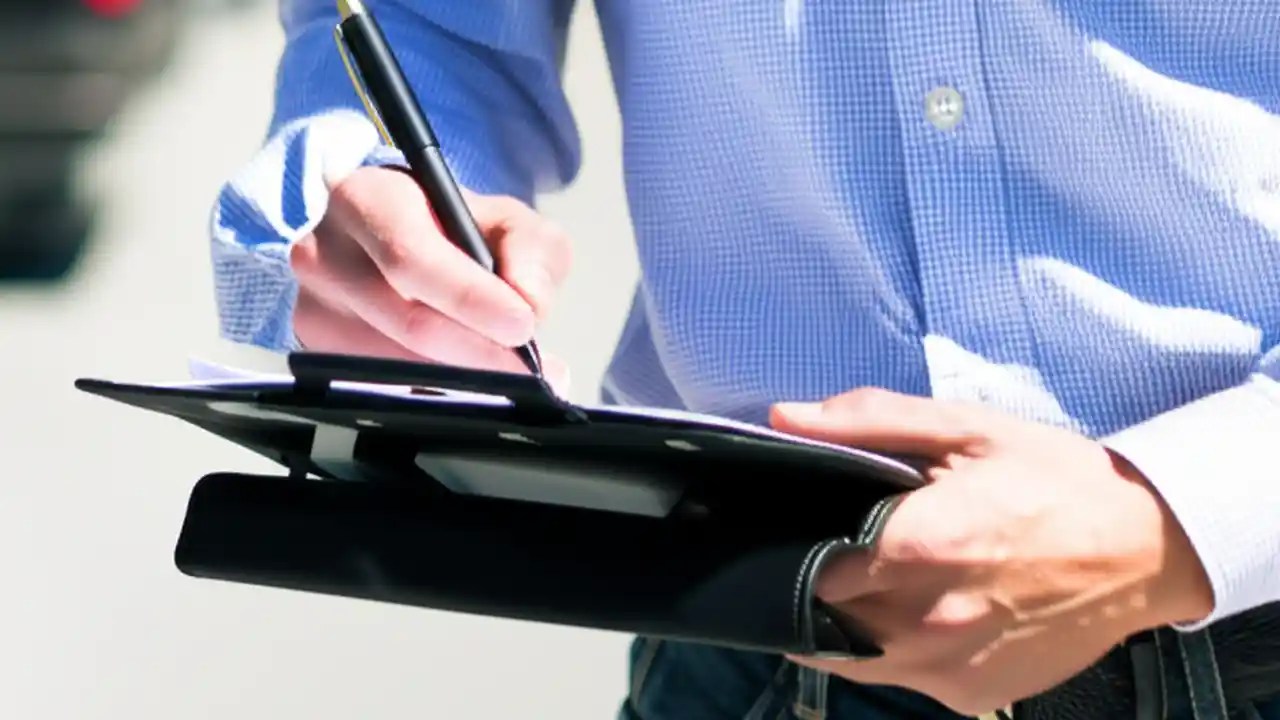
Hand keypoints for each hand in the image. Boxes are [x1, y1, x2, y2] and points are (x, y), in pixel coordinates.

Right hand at [290, 166, 571, 390]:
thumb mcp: (504, 219)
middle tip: (528, 369)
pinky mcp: (316, 353)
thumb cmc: (447, 228)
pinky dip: (433, 394)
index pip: (410, 257)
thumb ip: (531, 251)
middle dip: (479, 352)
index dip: (469, 297)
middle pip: (405, 321)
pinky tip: (463, 385)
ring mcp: (312, 308)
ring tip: (506, 375)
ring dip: (462, 380)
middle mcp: (324, 253)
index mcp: (364, 199)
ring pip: (396, 366)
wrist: (387, 239)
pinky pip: (380, 390)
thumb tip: (530, 304)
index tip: (520, 325)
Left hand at [768, 388, 1213, 715]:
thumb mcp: (967, 428)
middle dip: (814, 585)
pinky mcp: (970, 697)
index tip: (795, 530)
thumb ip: (870, 421)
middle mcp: (925, 619)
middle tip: (833, 550)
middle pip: (822, 616)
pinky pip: (901, 678)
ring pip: (852, 657)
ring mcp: (947, 666)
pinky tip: (917, 611)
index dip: (790, 549)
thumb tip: (784, 418)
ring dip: (846, 623)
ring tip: (871, 581)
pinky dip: (893, 650)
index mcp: (918, 546)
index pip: (806, 568)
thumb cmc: (1055, 479)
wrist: (1148, 547)